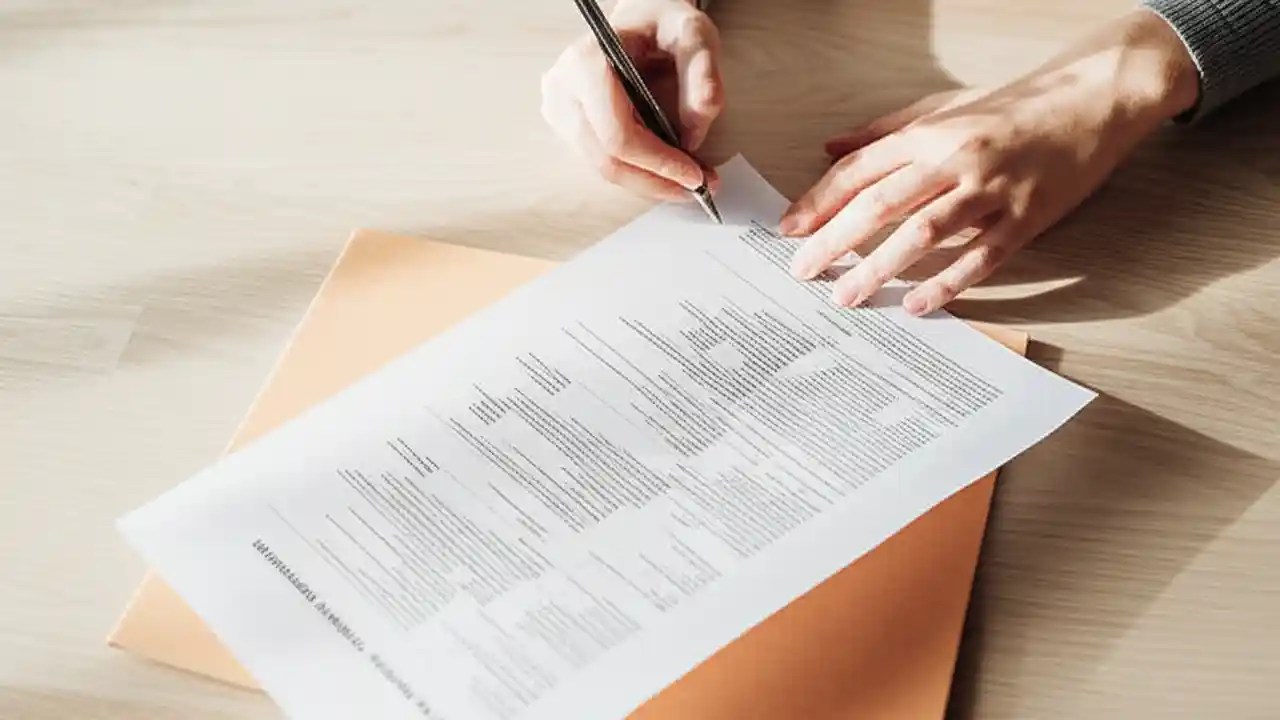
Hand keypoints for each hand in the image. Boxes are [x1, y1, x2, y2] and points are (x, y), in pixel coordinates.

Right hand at [540, 0, 722, 199]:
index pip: (618, 135)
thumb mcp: (694, 34)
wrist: (640, 20)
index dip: (658, 163)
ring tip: (685, 182)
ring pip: (603, 169)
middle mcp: (562, 88)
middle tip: (696, 188)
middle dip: (655, 181)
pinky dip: (637, 172)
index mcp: (586, 62)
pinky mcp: (566, 125)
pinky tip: (665, 170)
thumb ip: (702, 76)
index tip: (694, 175)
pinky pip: (603, 161)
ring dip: (648, 182)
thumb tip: (694, 135)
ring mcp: (559, 109)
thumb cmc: (662, 24)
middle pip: (607, 160)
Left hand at [781, 9, 1198, 315]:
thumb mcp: (944, 107)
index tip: (788, 229)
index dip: (819, 200)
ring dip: (880, 267)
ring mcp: (990, 190)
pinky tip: (918, 305)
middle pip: (880, 203)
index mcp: (929, 132)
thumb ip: (884, 130)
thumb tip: (831, 147)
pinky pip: (981, 256)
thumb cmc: (1015, 105)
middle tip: (803, 271)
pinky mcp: (1026, 217)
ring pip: (923, 232)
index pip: (860, 170)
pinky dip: (948, 283)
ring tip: (847, 296)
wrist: (1092, 99)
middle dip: (835, 239)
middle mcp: (954, 159)